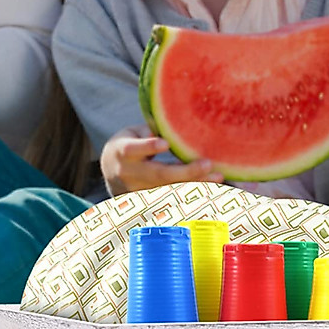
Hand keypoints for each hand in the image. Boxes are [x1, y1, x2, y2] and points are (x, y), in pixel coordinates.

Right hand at [100, 130, 222, 195]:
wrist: (110, 172)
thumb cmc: (127, 146)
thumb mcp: (132, 134)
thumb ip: (150, 133)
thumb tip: (176, 127)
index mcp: (123, 152)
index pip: (133, 149)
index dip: (148, 147)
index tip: (164, 144)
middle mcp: (130, 174)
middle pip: (158, 174)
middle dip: (184, 171)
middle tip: (207, 164)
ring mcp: (139, 190)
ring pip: (169, 188)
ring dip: (195, 183)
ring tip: (218, 176)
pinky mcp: (150, 200)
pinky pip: (173, 196)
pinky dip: (193, 191)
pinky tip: (213, 187)